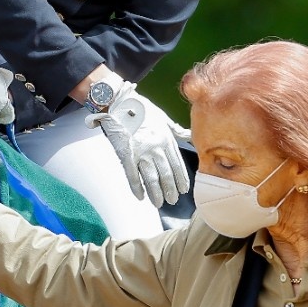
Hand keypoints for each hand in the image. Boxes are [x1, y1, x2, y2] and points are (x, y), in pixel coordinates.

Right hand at [85, 84, 190, 206]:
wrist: (119, 103)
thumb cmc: (141, 109)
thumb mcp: (162, 117)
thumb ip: (175, 129)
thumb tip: (187, 134)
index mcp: (166, 140)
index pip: (177, 164)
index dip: (181, 179)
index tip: (183, 190)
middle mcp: (156, 148)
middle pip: (166, 174)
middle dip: (170, 190)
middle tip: (172, 200)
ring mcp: (141, 153)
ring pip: (151, 179)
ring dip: (156, 193)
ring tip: (159, 203)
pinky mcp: (126, 155)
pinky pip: (132, 176)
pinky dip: (136, 188)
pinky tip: (140, 196)